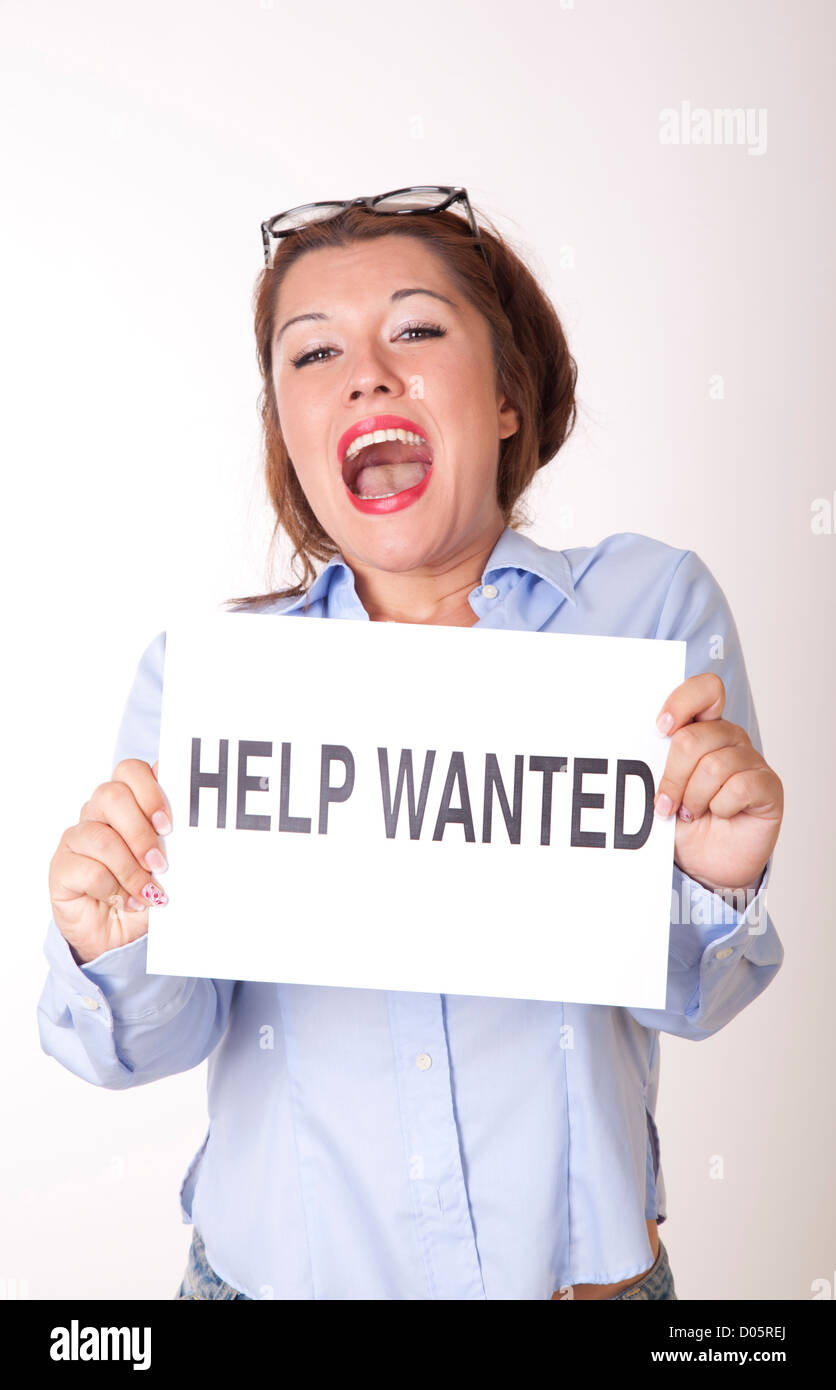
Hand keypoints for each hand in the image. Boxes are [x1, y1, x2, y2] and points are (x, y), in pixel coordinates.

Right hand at [48, 759, 170, 964]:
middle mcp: (98, 814)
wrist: (123, 936)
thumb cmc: (147, 891)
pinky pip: (87, 869)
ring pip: (101, 837)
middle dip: (141, 832)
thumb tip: (193, 815)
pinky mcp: (61, 867)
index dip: (150, 791)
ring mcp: (77, 839)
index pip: (130, 770)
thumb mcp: (169, 864)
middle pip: (111, 795)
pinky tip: (128, 902)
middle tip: (160, 862)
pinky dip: (114, 890)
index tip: (168, 824)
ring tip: (149, 893)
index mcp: (127, 803)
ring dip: (131, 870)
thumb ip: (174, 836)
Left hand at [654, 674, 782, 894]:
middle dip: (673, 776)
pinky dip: (721, 807)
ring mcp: (751, 761)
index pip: (706, 690)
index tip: (660, 728)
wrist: (705, 863)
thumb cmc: (682, 821)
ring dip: (694, 798)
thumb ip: (655, 763)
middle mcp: (729, 738)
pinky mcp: (768, 786)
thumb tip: (633, 750)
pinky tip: (720, 815)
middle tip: (666, 803)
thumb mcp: (659, 788)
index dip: (682, 703)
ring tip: (691, 813)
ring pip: (714, 766)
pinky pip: (739, 788)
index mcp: (703, 728)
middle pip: (695, 738)